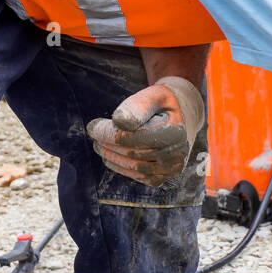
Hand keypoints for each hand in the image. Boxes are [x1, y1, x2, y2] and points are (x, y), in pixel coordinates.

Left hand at [86, 76, 204, 186]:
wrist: (178, 119)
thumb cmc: (162, 104)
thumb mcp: (153, 95)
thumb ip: (138, 104)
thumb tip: (118, 121)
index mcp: (175, 131)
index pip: (134, 138)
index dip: (109, 134)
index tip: (92, 127)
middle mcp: (177, 154)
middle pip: (134, 154)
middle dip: (109, 145)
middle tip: (94, 134)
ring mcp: (171, 169)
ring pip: (135, 168)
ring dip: (113, 158)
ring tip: (98, 145)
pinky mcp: (164, 178)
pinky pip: (140, 177)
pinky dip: (122, 169)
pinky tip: (110, 157)